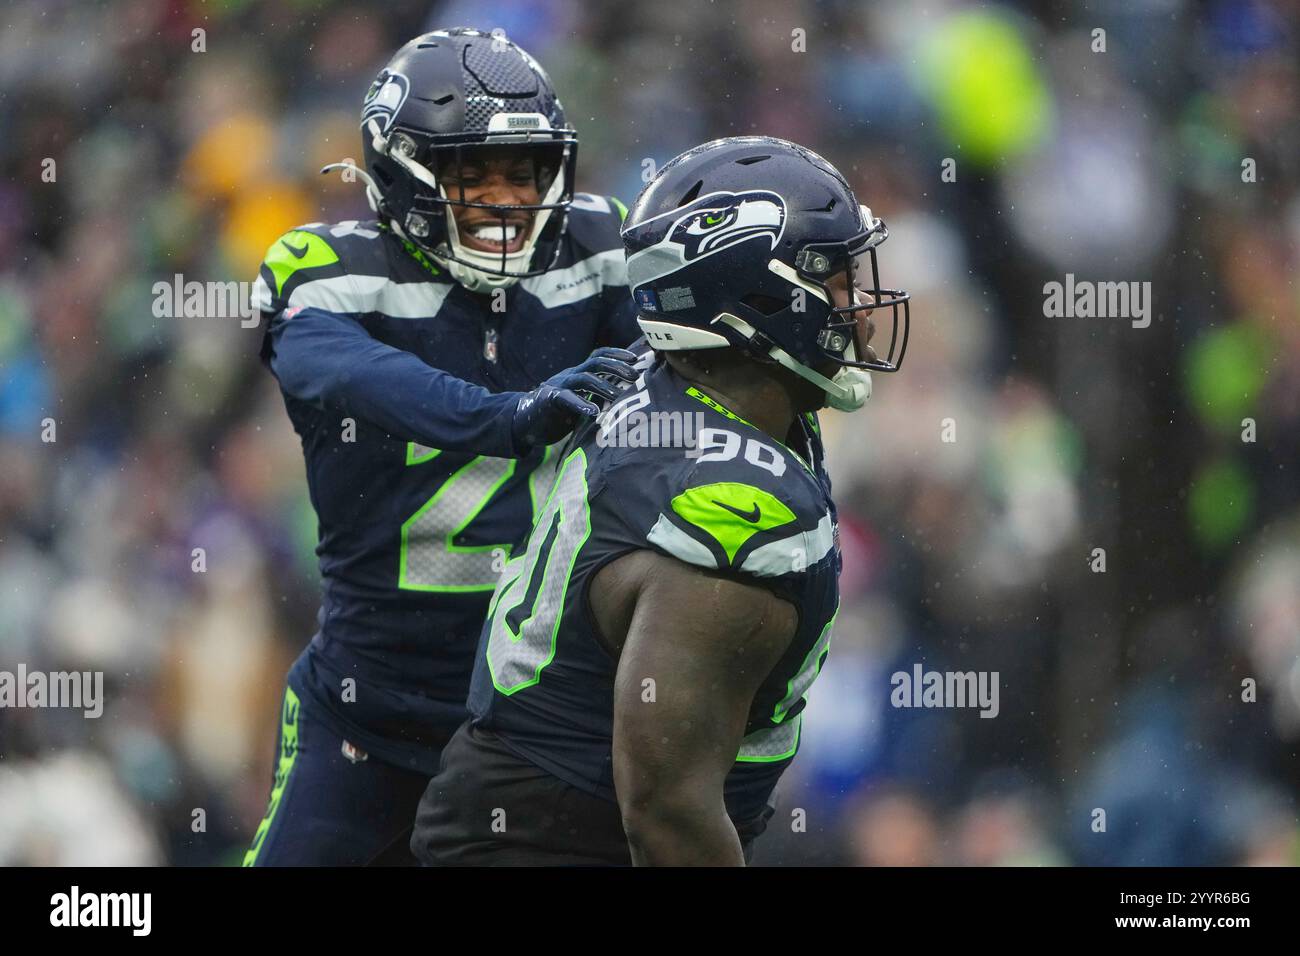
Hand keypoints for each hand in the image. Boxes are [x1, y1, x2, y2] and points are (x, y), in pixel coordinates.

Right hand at [511, 347, 639, 449]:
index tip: (636, 360)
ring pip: (584, 378)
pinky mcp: (549, 400)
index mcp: (578, 374)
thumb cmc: (557, 414)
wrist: (524, 421)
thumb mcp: (580, 401)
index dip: (618, 354)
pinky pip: (566, 398)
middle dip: (617, 367)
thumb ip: (596, 398)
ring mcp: (559, 386)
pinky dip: (581, 404)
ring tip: (619, 396)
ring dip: (603, 386)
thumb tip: (625, 400)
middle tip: (635, 376)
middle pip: (596, 362)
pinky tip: (594, 412)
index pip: (599, 356)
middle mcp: (570, 376)